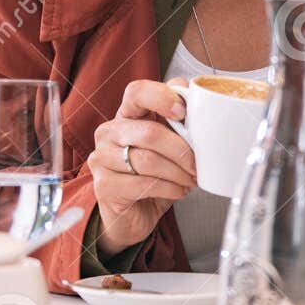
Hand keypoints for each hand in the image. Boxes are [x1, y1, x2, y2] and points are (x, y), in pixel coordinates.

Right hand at [87, 80, 198, 256]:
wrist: (135, 214)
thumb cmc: (154, 174)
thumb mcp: (170, 144)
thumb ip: (180, 123)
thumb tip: (203, 110)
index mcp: (126, 114)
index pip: (137, 91)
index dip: (162, 97)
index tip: (183, 113)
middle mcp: (109, 132)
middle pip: (150, 132)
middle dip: (182, 150)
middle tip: (197, 164)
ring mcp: (101, 158)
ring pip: (148, 160)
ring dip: (178, 172)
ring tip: (191, 179)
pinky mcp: (103, 186)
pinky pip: (143, 184)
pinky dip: (169, 188)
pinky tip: (179, 190)